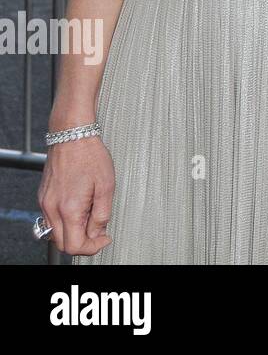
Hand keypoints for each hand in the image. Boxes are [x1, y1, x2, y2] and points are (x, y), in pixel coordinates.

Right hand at [37, 137, 114, 255]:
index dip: (92, 248)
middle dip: (83, 242)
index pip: (74, 246)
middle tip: (100, 232)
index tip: (105, 239)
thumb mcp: (107, 186)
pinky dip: (66, 221)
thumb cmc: (90, 156)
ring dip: (74, 232)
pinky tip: (80, 208)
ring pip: (56, 233)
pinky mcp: (43, 197)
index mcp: (69, 208)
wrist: (72, 136)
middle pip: (62, 243)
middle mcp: (51, 209)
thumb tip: (98, 233)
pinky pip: (52, 219)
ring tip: (91, 216)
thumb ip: (102, 214)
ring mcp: (45, 203)